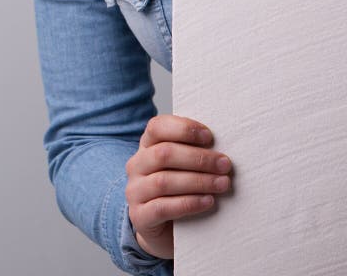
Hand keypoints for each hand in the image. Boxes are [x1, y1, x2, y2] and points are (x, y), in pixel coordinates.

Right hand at [124, 114, 232, 259]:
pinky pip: (163, 207)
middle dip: (198, 158)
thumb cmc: (178, 192)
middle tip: (225, 164)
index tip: (209, 137)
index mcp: (146, 146)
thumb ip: (192, 154)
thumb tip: (220, 150)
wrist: (162, 231)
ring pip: (163, 181)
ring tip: (223, 184)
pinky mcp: (140, 216)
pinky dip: (189, 203)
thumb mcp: (182, 168)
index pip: (157, 127)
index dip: (183, 129)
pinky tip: (209, 201)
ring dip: (198, 181)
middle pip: (163, 154)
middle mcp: (136, 165)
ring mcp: (135, 191)